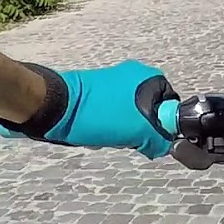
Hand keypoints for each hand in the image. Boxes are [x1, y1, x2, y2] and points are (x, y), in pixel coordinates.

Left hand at [0, 60, 178, 157]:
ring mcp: (113, 83)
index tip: (149, 137)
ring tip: (107, 135)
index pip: (171, 106)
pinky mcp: (96, 93)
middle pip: (150, 114)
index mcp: (149, 77)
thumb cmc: (98, 114)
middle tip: (126, 137)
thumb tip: (164, 147)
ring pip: (129, 118)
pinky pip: (111, 116)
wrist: (53, 107)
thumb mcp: (138, 131)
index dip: (162, 126)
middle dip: (138, 131)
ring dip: (121, 132)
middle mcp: (133, 76)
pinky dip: (106, 127)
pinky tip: (94, 133)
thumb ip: (159, 140)